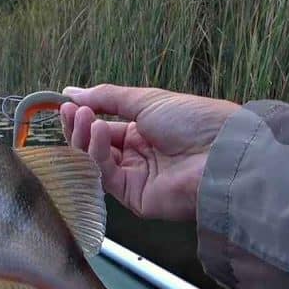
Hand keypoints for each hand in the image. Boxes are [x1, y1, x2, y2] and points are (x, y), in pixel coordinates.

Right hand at [61, 84, 238, 221]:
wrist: (222, 152)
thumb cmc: (194, 121)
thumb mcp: (147, 100)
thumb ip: (107, 98)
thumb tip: (71, 92)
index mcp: (144, 132)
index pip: (103, 127)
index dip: (84, 116)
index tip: (66, 103)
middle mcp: (138, 155)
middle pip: (96, 146)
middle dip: (80, 127)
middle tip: (69, 111)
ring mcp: (136, 177)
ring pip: (96, 161)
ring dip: (85, 137)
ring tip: (81, 116)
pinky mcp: (134, 196)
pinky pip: (107, 175)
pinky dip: (97, 153)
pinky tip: (97, 131)